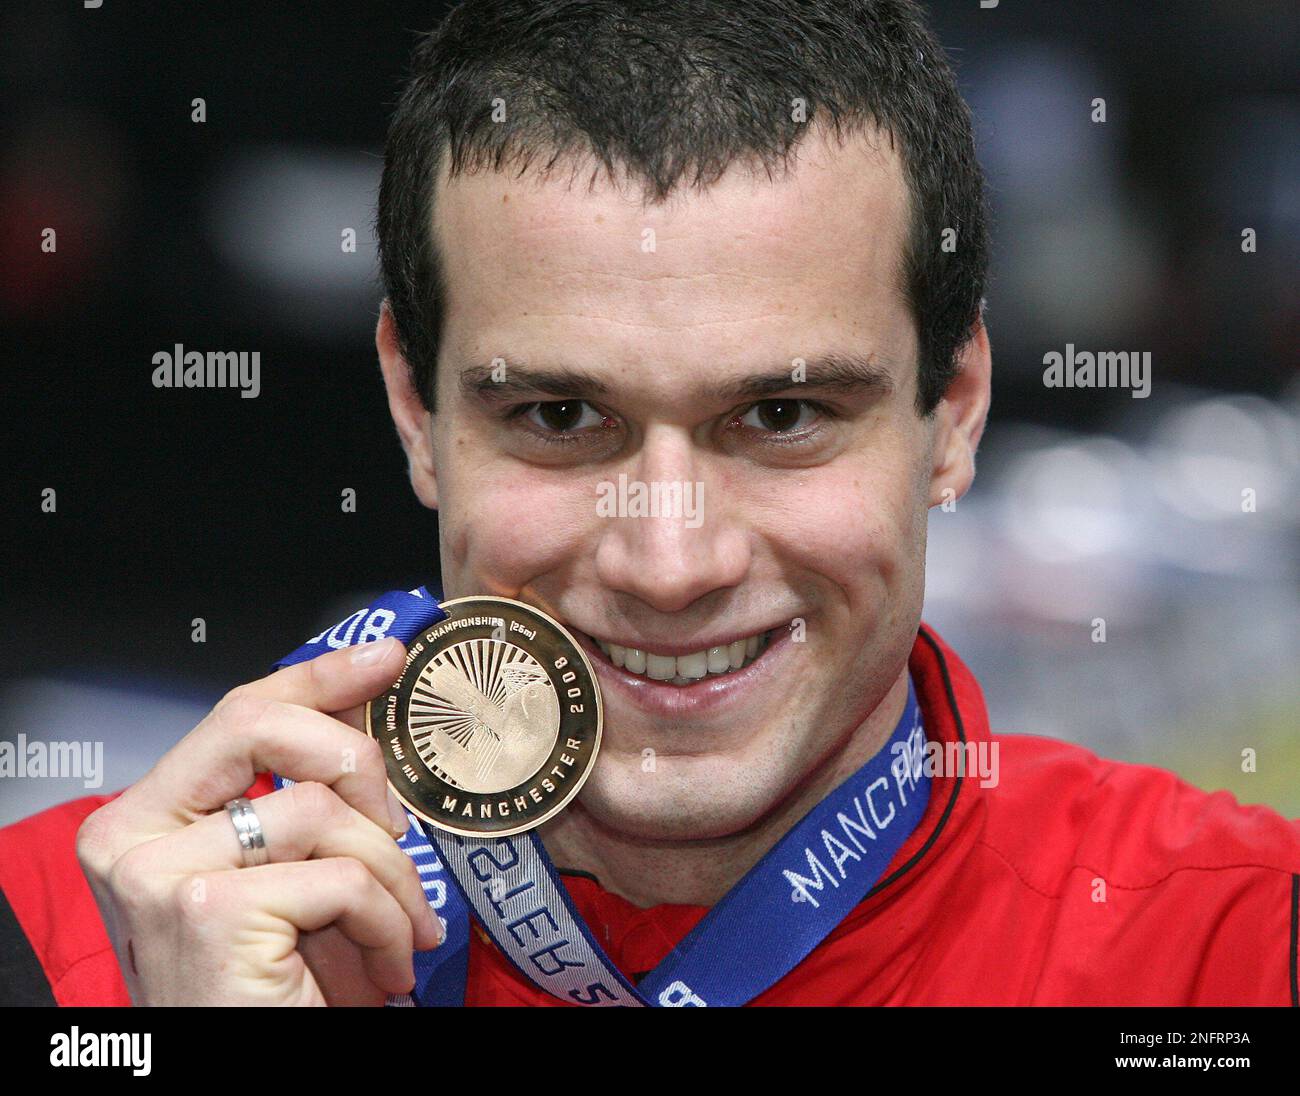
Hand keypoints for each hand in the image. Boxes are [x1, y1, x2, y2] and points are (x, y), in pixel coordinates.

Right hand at [76, 638, 443, 1004]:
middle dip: (353, 756)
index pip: (237, 714)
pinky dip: (387, 923)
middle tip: (400, 824)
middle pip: (259, 725)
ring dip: (392, 879)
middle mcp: (134, 839)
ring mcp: (164, 873)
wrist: (255, 1075)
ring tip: (401, 935)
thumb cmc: (269, 990)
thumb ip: (307, 796)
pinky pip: (344, 876)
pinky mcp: (211, 910)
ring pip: (322, 810)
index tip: (384, 656)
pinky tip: (383, 969)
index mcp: (147, 821)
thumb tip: (362, 701)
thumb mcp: (286, 875)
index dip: (318, 677)